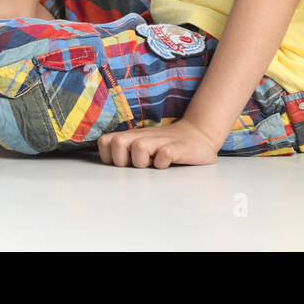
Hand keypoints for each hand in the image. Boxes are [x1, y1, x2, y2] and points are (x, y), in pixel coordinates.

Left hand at [97, 120, 219, 167]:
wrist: (199, 135)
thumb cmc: (166, 146)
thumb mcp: (143, 145)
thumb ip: (125, 150)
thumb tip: (106, 168)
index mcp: (133, 137)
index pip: (105, 142)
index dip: (109, 156)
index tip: (123, 163)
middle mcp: (143, 137)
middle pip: (117, 142)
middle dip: (123, 160)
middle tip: (137, 165)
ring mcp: (161, 141)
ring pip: (138, 148)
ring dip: (143, 161)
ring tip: (153, 164)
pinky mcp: (178, 148)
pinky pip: (164, 156)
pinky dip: (163, 163)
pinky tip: (168, 164)